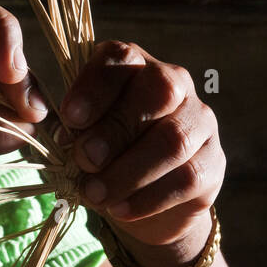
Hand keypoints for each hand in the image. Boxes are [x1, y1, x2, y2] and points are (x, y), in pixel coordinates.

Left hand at [60, 41, 224, 266]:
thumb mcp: (74, 135)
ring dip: (128, 171)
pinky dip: (147, 198)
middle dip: (115, 129)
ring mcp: (200, 121)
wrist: (140, 200)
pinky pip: (186, 178)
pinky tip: (119, 209)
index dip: (95, 85)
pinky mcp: (213, 162)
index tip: (70, 118)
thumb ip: (62, 126)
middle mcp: (174, 83)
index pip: (121, 56)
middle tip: (83, 160)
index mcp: (134, 65)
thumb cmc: (100, 155)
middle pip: (158, 91)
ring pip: (173, 140)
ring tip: (95, 194)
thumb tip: (53, 127)